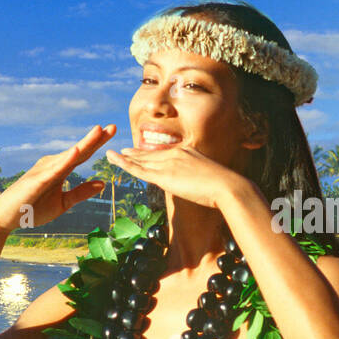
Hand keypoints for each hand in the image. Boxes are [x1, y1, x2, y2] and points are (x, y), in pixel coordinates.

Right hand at [0, 124, 114, 233]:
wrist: (6, 218)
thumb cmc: (32, 208)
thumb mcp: (62, 203)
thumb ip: (81, 192)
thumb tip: (103, 182)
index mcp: (59, 169)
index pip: (82, 155)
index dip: (98, 143)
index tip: (113, 131)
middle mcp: (52, 165)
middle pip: (78, 151)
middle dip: (95, 139)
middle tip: (114, 127)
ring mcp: (43, 171)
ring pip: (68, 156)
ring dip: (83, 144)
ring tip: (98, 131)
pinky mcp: (36, 181)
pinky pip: (53, 170)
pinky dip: (65, 160)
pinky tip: (76, 151)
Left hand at [105, 144, 246, 209]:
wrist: (226, 186)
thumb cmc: (222, 186)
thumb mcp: (206, 177)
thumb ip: (195, 176)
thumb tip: (192, 183)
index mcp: (186, 151)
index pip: (163, 153)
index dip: (150, 153)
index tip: (140, 152)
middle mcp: (175, 154)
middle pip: (150, 154)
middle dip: (134, 154)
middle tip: (121, 152)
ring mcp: (169, 163)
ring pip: (142, 160)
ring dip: (125, 158)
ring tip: (112, 155)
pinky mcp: (164, 175)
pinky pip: (139, 169)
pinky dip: (125, 164)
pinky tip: (115, 161)